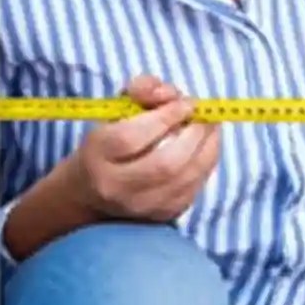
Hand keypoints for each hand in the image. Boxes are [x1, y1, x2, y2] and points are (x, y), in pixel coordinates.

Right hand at [63, 75, 220, 221]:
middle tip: (204, 116)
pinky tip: (208, 147)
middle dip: (193, 135)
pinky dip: (207, 163)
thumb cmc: (110, 140)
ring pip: (184, 178)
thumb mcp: (117, 109)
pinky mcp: (162, 215)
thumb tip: (170, 93)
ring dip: (207, 148)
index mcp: (97, 155)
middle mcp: (116, 186)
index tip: (185, 103)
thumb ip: (143, 90)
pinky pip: (194, 188)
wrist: (93, 192)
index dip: (165, 117)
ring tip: (211, 127)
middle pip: (164, 164)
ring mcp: (141, 205)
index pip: (131, 138)